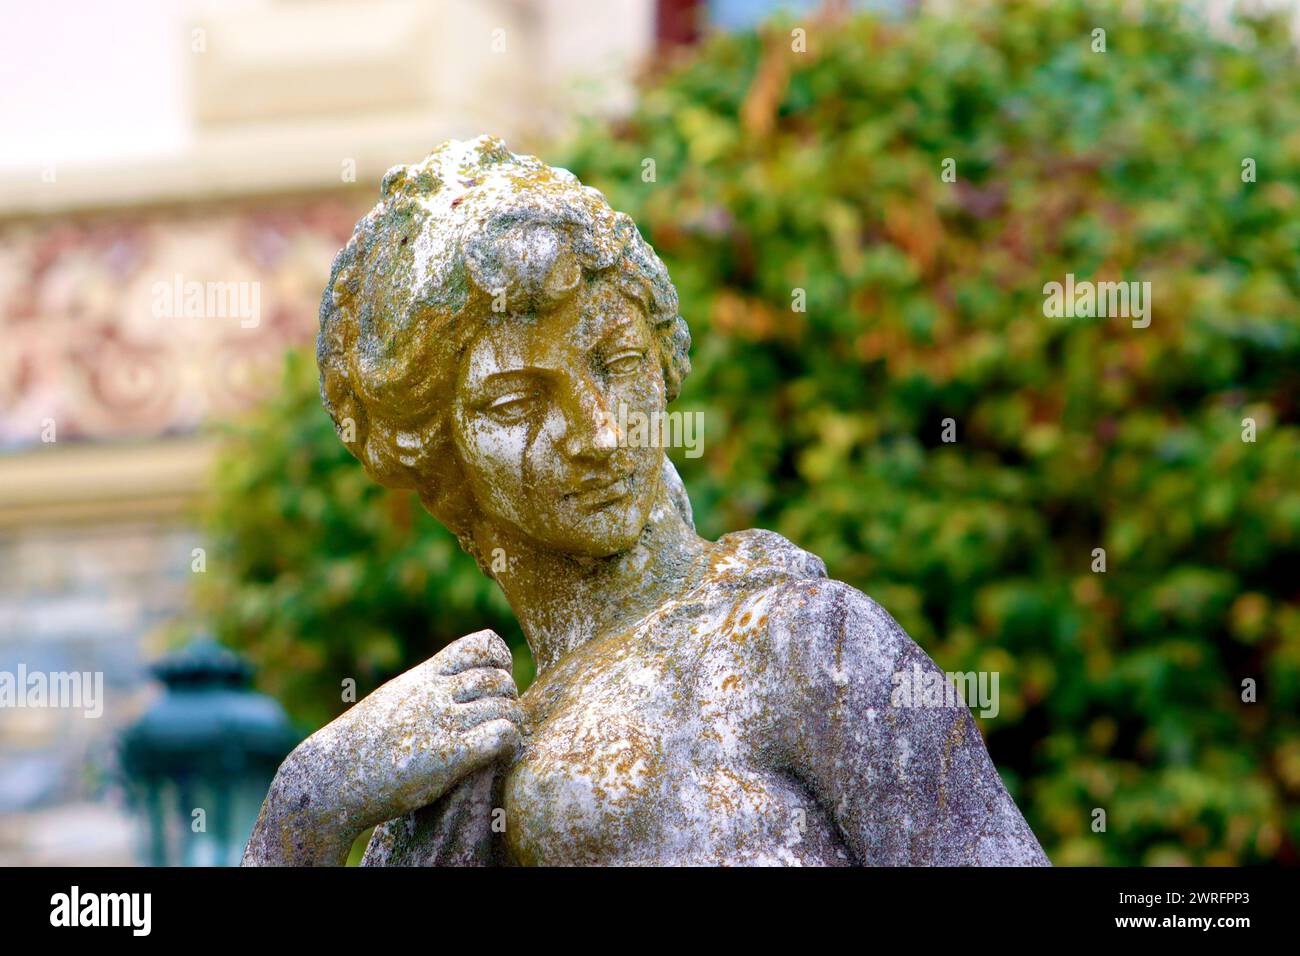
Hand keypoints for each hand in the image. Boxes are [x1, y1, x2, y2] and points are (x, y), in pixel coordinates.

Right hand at [243, 630, 521, 864]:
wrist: (330, 779)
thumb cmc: (362, 744)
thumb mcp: (394, 698)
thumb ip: (427, 688)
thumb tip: (457, 686)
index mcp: (424, 676)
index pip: (481, 644)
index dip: (498, 659)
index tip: (496, 677)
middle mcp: (436, 693)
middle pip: (499, 679)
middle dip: (508, 696)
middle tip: (500, 715)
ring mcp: (443, 723)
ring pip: (506, 706)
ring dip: (511, 721)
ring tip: (502, 736)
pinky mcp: (449, 756)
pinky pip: (500, 735)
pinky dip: (508, 741)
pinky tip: (496, 753)